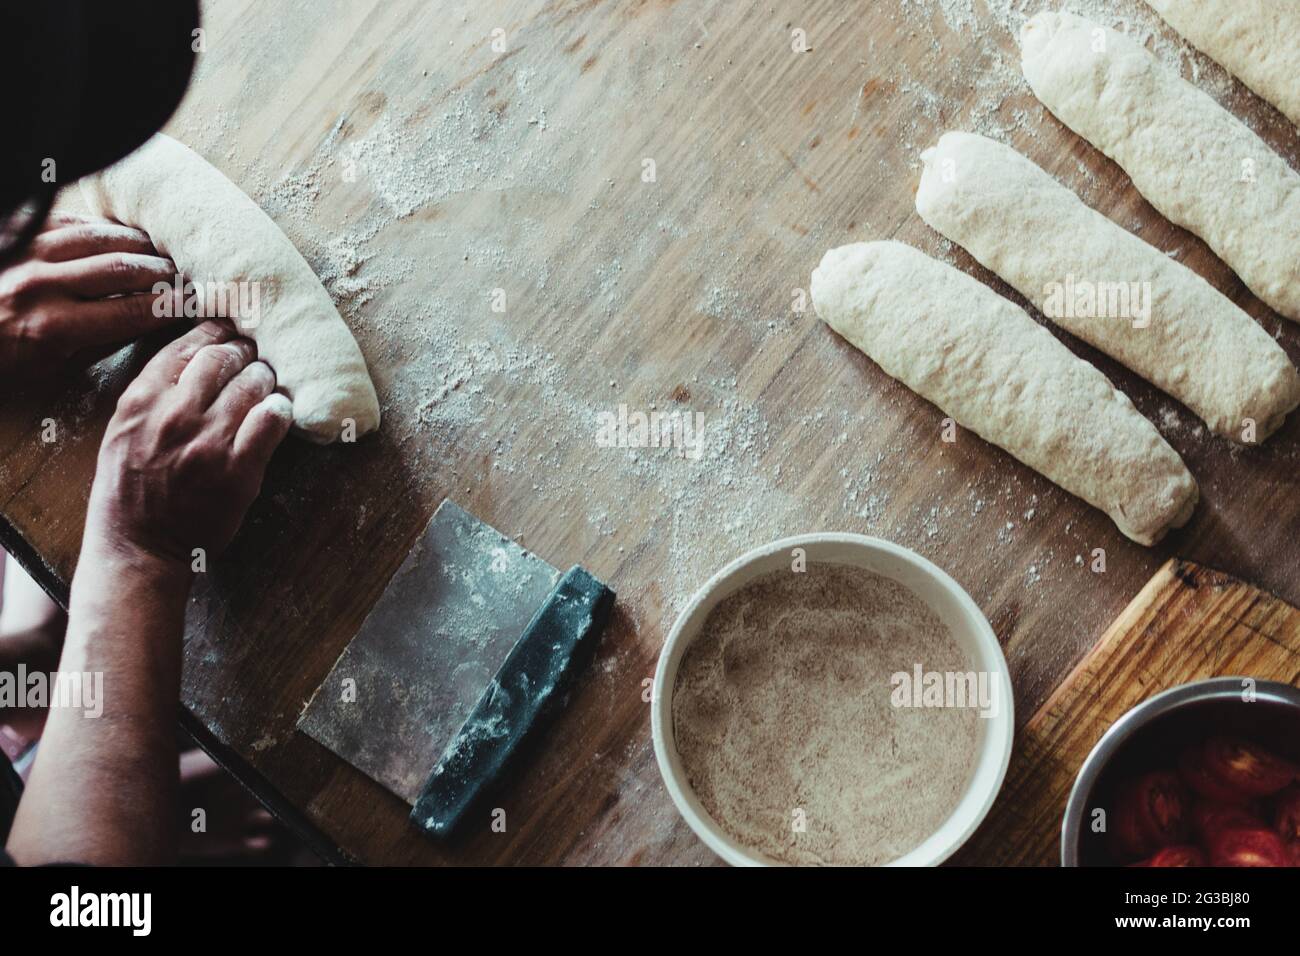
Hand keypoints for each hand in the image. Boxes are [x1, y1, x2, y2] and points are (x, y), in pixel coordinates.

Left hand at [0, 211, 181, 377]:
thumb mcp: (48, 367)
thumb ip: (97, 342)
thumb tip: (145, 321)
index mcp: (52, 328)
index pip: (130, 312)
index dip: (168, 307)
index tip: (192, 305)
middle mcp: (41, 286)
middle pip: (122, 268)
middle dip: (161, 272)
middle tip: (182, 277)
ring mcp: (26, 253)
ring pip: (101, 238)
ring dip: (138, 245)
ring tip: (159, 254)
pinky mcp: (15, 233)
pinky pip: (70, 220)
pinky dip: (101, 227)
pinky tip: (119, 236)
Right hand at [84, 320, 293, 575]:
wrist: (139, 546)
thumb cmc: (129, 488)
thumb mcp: (123, 429)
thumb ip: (155, 392)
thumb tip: (197, 353)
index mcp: (141, 400)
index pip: (187, 345)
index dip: (216, 332)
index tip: (230, 332)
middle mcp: (175, 415)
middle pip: (224, 358)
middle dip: (244, 353)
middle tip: (254, 359)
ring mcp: (209, 442)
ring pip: (253, 384)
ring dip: (265, 380)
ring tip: (267, 385)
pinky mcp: (239, 469)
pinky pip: (272, 421)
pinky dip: (280, 411)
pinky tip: (278, 412)